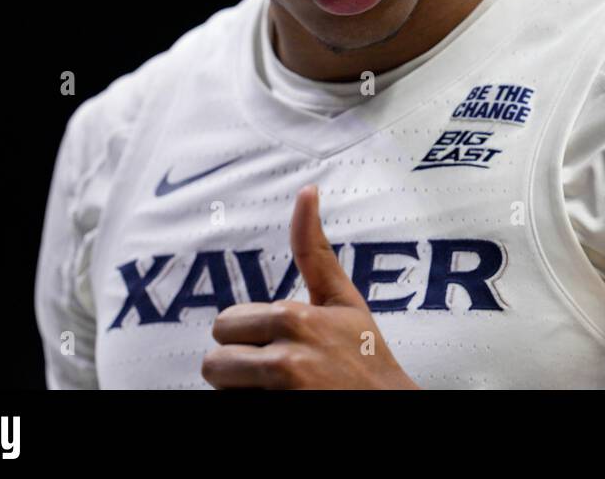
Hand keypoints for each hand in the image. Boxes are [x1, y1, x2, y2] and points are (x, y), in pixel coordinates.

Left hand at [201, 184, 419, 388]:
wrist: (389, 407)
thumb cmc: (365, 354)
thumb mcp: (343, 299)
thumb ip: (314, 249)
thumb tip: (307, 188)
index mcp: (293, 319)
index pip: (225, 325)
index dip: (247, 337)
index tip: (280, 343)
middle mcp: (284, 358)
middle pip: (214, 362)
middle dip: (239, 366)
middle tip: (279, 372)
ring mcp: (280, 394)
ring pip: (221, 390)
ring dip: (242, 391)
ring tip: (282, 389)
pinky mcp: (276, 416)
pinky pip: (232, 408)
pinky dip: (252, 406)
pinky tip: (283, 402)